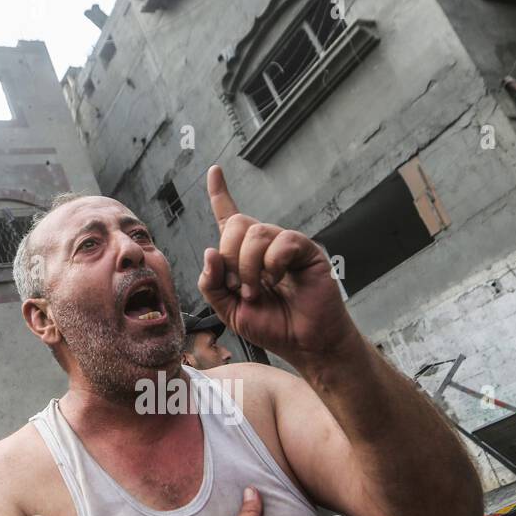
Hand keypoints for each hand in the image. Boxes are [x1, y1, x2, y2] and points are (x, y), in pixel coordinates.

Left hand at [197, 165, 357, 365]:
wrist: (304, 344)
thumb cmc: (272, 326)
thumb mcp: (229, 311)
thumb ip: (211, 284)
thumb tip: (210, 251)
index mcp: (244, 255)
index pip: (230, 217)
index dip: (220, 193)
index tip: (214, 170)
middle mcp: (265, 245)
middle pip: (237, 223)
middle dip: (229, 258)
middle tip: (240, 288)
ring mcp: (285, 245)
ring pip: (256, 233)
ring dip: (249, 268)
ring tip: (259, 291)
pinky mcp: (306, 250)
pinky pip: (283, 242)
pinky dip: (273, 264)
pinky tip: (278, 281)